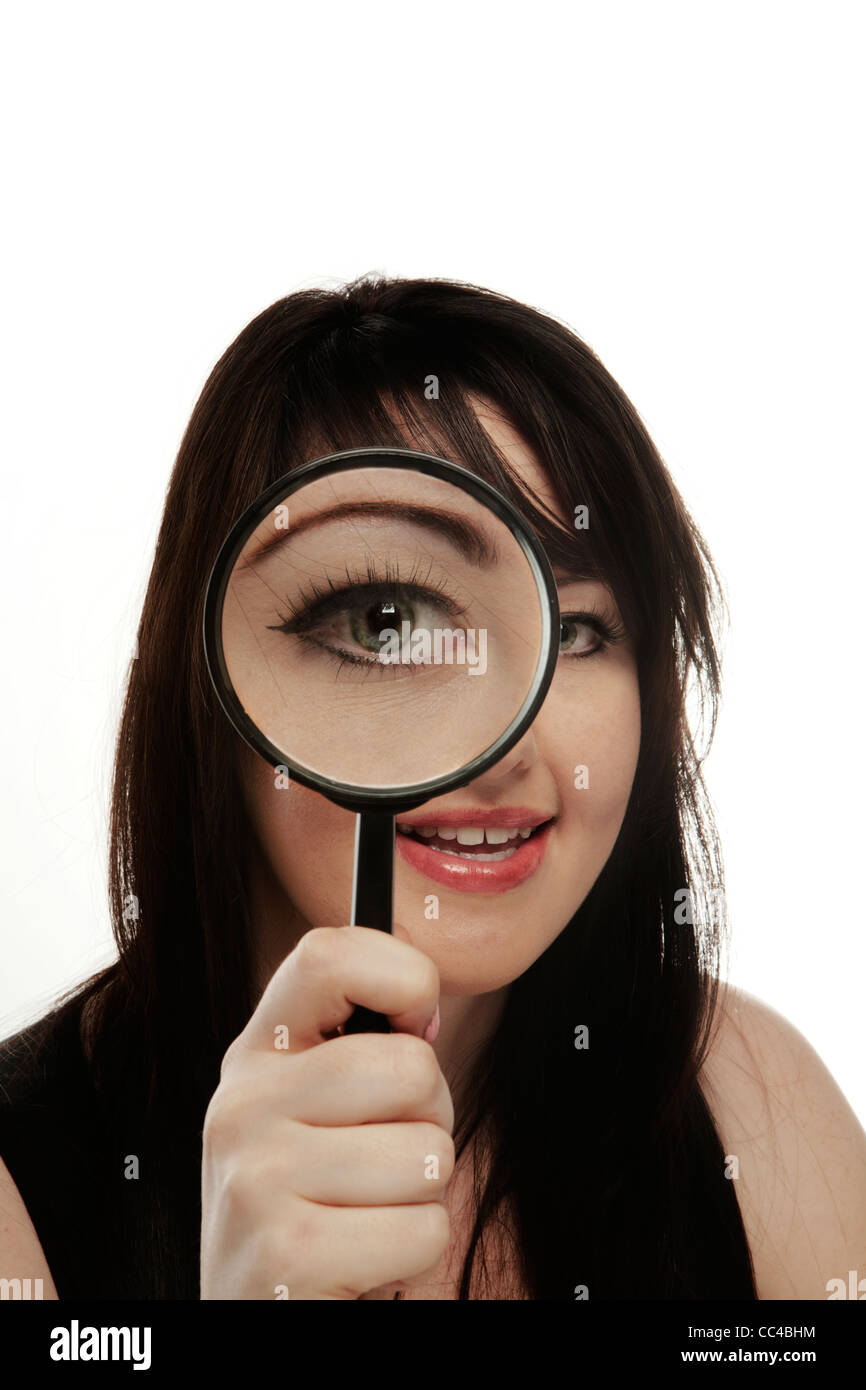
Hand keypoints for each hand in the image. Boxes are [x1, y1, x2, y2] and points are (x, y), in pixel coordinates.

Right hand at [200, 926, 453, 1298]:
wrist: (263, 1318)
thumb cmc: (319, 1207)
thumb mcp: (323, 1112)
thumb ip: (366, 1049)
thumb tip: (427, 1009)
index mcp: (257, 1053)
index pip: (328, 955)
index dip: (402, 973)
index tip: (419, 1023)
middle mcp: (241, 1103)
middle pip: (412, 1068)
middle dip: (430, 1122)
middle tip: (384, 1162)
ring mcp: (254, 1176)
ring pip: (428, 1154)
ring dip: (421, 1199)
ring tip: (365, 1218)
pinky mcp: (286, 1254)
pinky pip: (423, 1231)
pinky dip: (413, 1259)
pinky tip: (360, 1267)